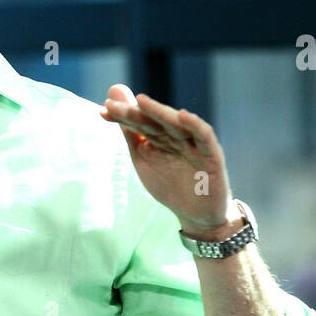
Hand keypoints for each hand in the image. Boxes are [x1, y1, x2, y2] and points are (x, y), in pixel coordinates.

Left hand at [99, 83, 235, 234]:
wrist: (196, 215)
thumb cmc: (169, 185)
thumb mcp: (143, 158)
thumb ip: (130, 132)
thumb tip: (108, 103)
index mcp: (160, 136)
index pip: (140, 122)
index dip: (122, 115)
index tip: (103, 110)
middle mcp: (177, 136)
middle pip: (154, 121)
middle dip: (134, 112)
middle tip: (112, 103)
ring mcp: (194, 144)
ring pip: (176, 124)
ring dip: (159, 112)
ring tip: (141, 101)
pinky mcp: (212, 155)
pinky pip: (204, 136)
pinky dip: (194, 125)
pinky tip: (181, 116)